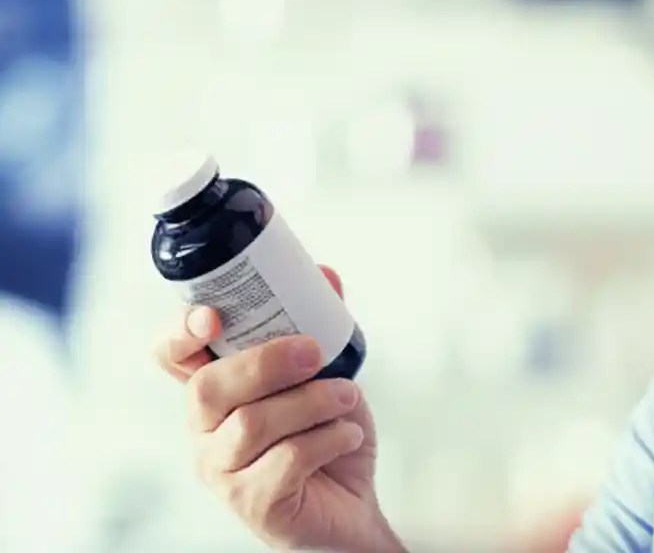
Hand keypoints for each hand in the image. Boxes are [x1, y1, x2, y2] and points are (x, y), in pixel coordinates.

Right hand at [155, 266, 404, 552]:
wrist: (352, 506)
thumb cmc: (328, 437)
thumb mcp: (327, 375)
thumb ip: (321, 327)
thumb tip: (327, 276)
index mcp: (215, 390)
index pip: (171, 355)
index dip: (178, 332)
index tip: (211, 317)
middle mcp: (205, 430)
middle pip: (210, 386)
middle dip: (267, 362)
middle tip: (315, 353)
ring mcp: (222, 471)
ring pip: (253, 422)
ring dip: (314, 400)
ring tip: (347, 397)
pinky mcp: (252, 504)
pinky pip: (287, 460)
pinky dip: (329, 438)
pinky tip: (347, 435)